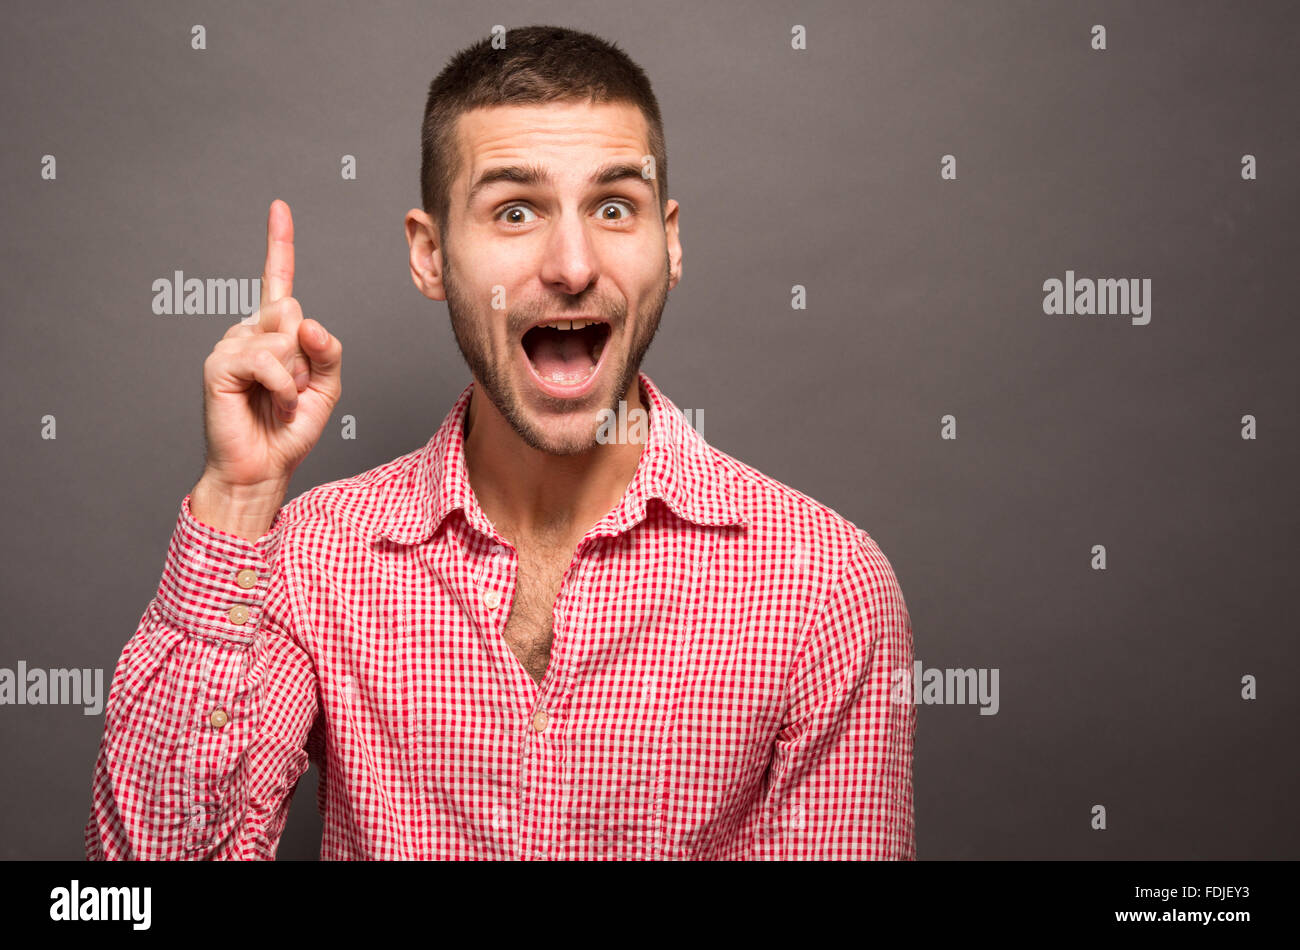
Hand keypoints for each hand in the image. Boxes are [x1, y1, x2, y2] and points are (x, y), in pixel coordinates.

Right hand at [198, 199, 342, 498]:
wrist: (263, 468)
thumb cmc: (289, 429)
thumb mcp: (326, 387)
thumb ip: (326, 350)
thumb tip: (306, 321)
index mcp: (274, 333)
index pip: (278, 281)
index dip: (279, 243)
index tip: (279, 207)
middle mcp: (249, 332)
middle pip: (293, 312)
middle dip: (308, 357)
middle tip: (294, 389)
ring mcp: (231, 346)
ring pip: (284, 338)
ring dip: (297, 378)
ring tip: (280, 401)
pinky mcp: (219, 365)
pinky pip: (269, 360)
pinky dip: (284, 387)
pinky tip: (274, 404)